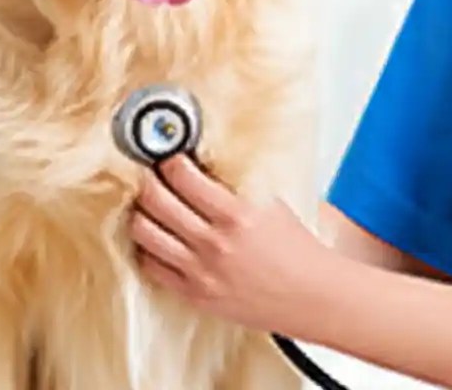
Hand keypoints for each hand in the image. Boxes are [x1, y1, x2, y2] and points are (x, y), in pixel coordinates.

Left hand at [128, 154, 334, 335]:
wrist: (310, 295)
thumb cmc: (297, 250)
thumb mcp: (272, 204)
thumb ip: (238, 184)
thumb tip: (204, 163)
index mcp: (237, 214)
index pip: (184, 176)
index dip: (170, 161)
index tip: (170, 157)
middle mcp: (214, 242)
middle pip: (155, 200)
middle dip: (148, 181)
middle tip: (151, 175)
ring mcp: (201, 270)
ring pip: (144, 232)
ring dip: (141, 213)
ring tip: (149, 205)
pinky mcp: (194, 294)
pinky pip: (152, 266)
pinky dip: (148, 248)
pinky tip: (157, 238)